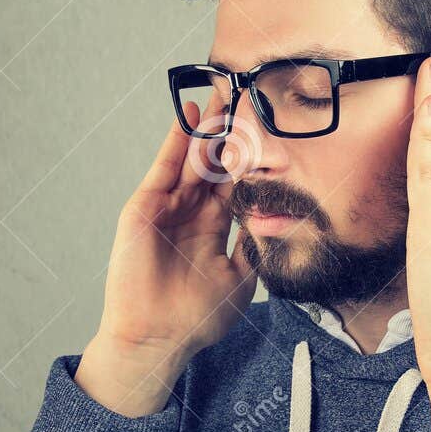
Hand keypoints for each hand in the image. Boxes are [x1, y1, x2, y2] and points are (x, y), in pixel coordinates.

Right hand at [76, 104, 255, 415]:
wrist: (157, 339)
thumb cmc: (197, 318)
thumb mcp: (242, 281)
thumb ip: (257, 248)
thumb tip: (283, 223)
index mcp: (215, 227)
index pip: (236, 182)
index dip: (252, 157)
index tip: (270, 129)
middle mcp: (192, 212)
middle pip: (215, 162)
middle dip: (231, 132)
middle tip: (248, 95)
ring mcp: (168, 207)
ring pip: (192, 159)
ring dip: (208, 128)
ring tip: (224, 93)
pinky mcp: (146, 206)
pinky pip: (165, 167)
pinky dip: (176, 140)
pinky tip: (190, 115)